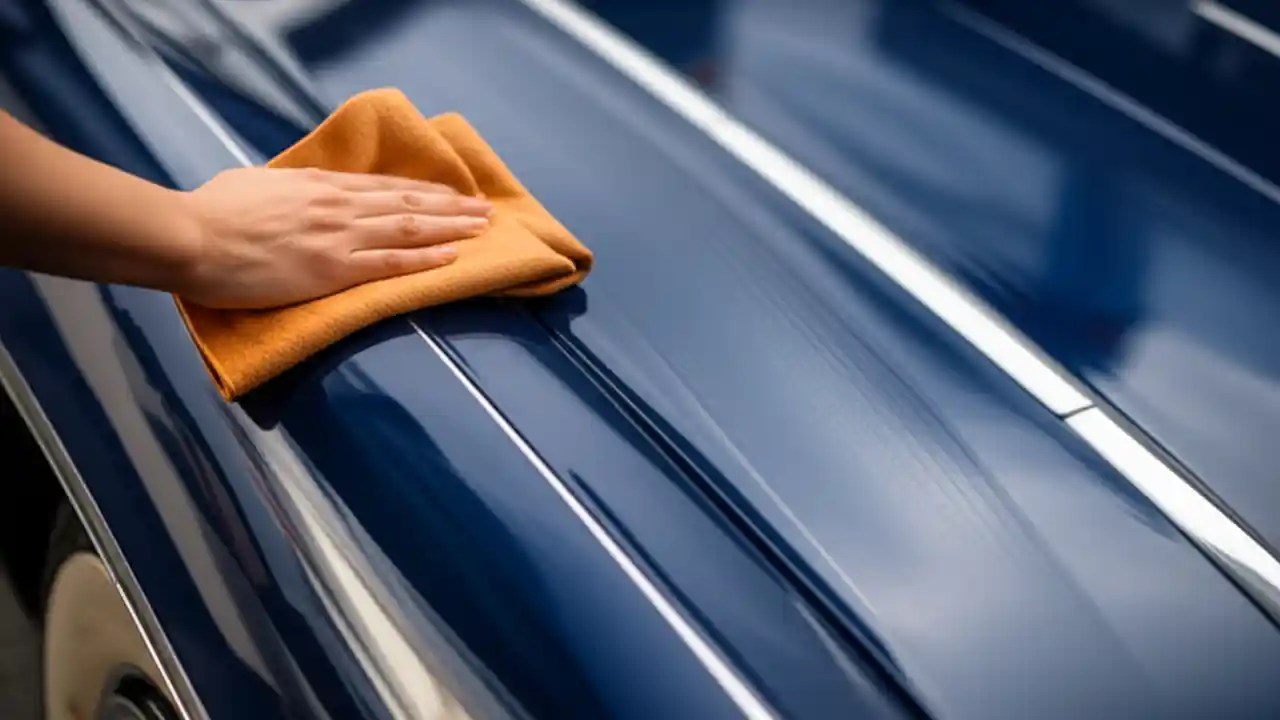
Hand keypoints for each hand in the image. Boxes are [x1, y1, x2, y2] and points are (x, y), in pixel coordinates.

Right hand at [176, 166, 490, 308]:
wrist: (190, 237)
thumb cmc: (212, 211)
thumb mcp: (257, 186)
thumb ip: (287, 189)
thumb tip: (295, 192)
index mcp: (319, 185)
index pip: (383, 186)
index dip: (422, 190)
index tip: (449, 193)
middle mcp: (338, 206)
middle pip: (408, 203)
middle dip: (451, 207)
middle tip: (484, 210)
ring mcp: (339, 236)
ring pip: (409, 229)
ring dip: (450, 229)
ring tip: (481, 229)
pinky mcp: (332, 269)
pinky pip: (391, 264)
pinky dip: (425, 260)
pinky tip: (452, 258)